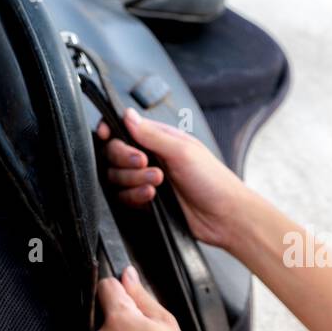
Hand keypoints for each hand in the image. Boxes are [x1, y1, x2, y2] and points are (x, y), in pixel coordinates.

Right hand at [96, 107, 250, 251]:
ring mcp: (146, 179)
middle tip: (146, 163)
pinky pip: (124, 198)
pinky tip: (151, 197)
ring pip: (116, 176)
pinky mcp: (145, 201)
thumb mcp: (183, 151)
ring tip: (157, 182)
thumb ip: (152, 134)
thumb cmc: (213, 180)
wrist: (224, 216)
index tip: (107, 137)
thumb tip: (127, 114)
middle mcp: (150, 157)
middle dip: (125, 159)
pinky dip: (135, 197)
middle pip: (114, 153)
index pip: (123, 129)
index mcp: (159, 138)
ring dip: (133, 179)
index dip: (110, 132)